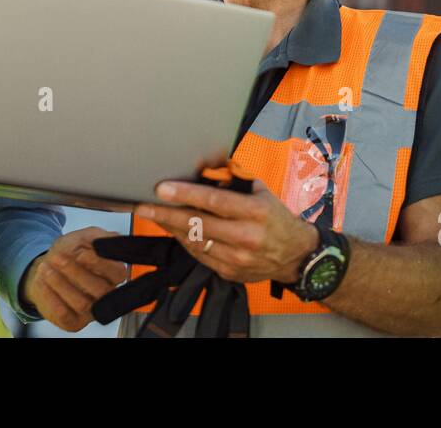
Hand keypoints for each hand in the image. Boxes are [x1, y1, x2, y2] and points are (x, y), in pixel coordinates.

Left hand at [21, 226, 128, 331]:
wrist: (46, 268)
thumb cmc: (68, 253)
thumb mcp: (83, 237)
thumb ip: (98, 237)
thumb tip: (112, 239)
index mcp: (113, 275)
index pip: (118, 273)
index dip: (101, 264)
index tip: (83, 254)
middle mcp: (105, 295)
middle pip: (100, 290)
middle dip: (76, 272)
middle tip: (58, 258)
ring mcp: (90, 311)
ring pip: (81, 303)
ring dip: (60, 283)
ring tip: (45, 268)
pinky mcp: (73, 321)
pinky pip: (64, 314)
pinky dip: (51, 296)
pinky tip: (43, 282)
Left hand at [136, 179, 319, 284]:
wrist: (297, 256)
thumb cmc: (277, 219)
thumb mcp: (262, 192)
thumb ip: (235, 181)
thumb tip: (209, 168)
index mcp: (256, 212)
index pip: (214, 201)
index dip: (186, 194)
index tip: (163, 189)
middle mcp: (246, 236)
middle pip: (198, 224)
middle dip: (167, 214)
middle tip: (143, 206)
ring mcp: (237, 258)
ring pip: (196, 242)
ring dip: (172, 228)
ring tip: (155, 215)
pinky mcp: (231, 272)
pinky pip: (200, 256)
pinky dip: (186, 242)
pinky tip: (175, 231)